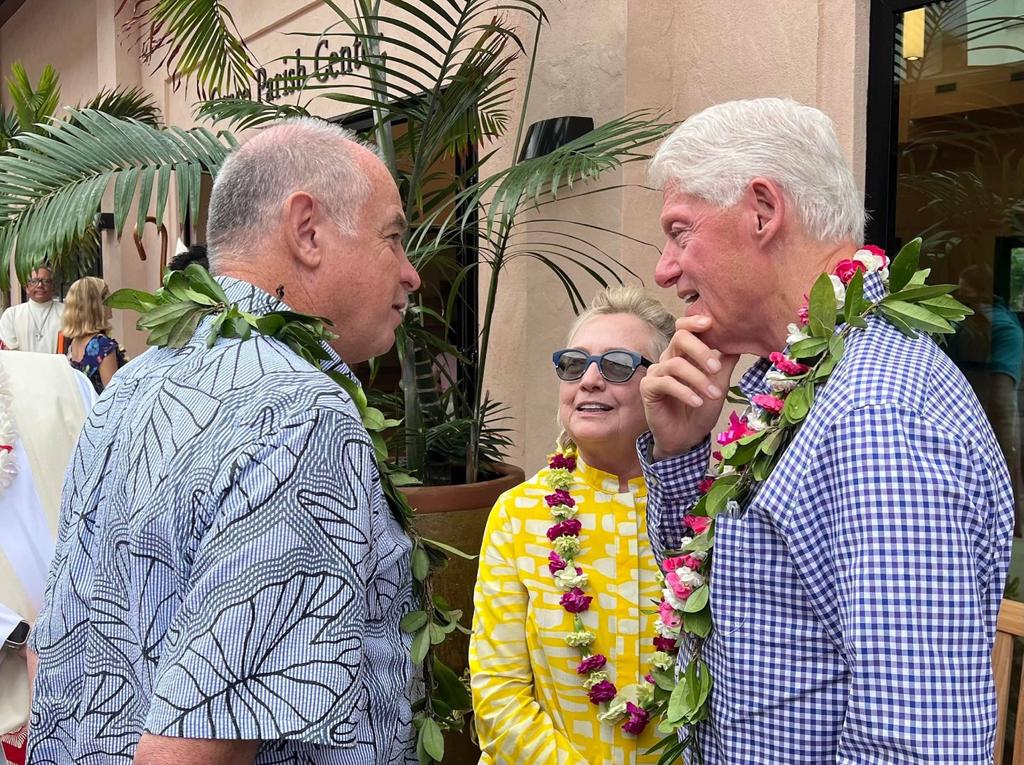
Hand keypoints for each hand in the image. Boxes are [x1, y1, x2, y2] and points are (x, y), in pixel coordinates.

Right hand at [639, 315, 739, 458]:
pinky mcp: (648, 388)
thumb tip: (738, 341)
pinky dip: (684, 392)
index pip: (684, 328)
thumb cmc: (701, 409)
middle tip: (716, 368)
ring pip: (676, 364)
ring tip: (713, 395)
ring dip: (698, 380)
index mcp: (684, 353)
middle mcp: (668, 358)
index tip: (710, 322)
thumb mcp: (719, 384)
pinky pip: (666, 383)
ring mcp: (656, 372)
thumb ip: (725, 362)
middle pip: (679, 338)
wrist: (687, 437)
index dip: (694, 321)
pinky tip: (697, 402)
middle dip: (700, 350)